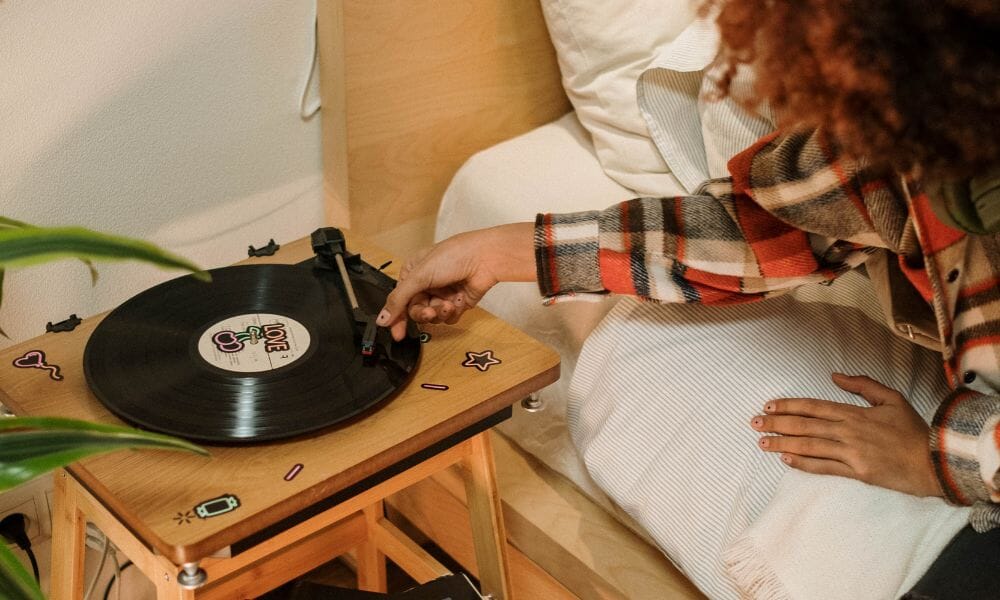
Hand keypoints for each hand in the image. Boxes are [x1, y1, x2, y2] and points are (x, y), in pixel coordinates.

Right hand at [377, 223, 535, 340]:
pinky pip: (448, 318)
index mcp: (412, 273)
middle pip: (415, 311)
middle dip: (423, 313)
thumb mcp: (419, 276)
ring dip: (440, 312)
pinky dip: (452, 313)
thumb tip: (381, 319)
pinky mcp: (457, 302)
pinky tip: (458, 301)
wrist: (485, 258)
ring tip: (449, 303)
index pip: (399, 300)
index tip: (397, 334)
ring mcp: (442, 294)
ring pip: (433, 316)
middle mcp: (426, 284)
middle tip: (430, 313)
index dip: (396, 317)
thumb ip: (398, 299)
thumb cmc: (452, 257)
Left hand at [751, 373, 942, 497]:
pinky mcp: (857, 472)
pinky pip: (824, 467)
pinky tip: (786, 460)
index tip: (768, 406)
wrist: (934, 461)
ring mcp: (851, 453)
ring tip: (762, 442)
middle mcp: (848, 431)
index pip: (813, 407)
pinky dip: (804, 464)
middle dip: (777, 424)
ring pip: (810, 446)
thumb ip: (863, 385)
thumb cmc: (913, 430)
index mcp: (855, 413)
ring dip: (783, 444)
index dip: (789, 406)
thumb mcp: (892, 398)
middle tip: (753, 423)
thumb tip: (835, 375)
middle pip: (805, 425)